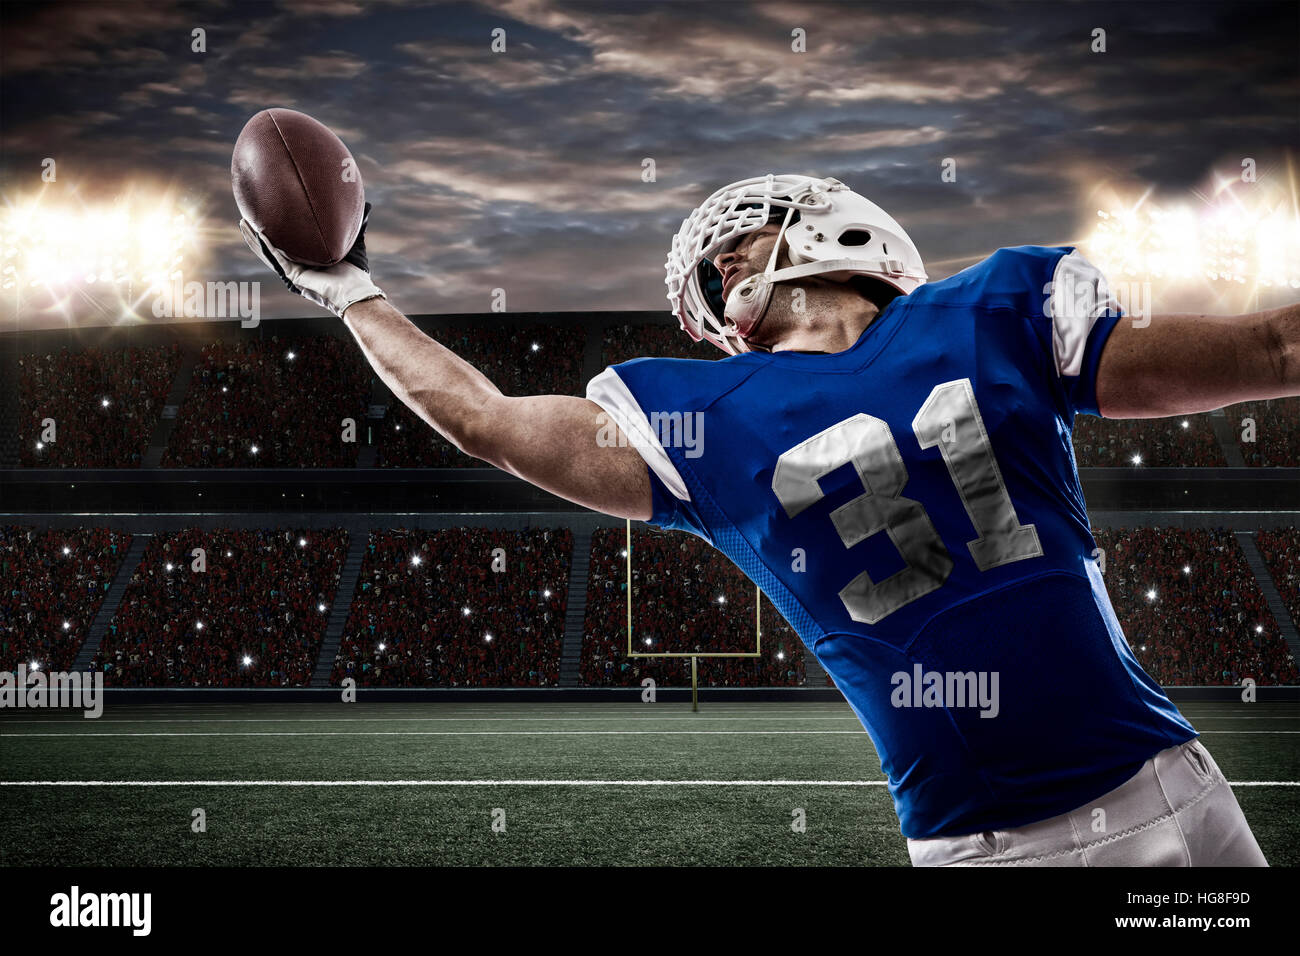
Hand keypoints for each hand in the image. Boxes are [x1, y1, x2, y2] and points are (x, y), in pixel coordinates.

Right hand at [239, 201, 385, 317]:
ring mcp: (294, 272)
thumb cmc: (356, 271)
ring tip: (243, 222)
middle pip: (271, 246)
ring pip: (268, 252)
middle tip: (246, 216)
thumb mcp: (352, 242)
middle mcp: (298, 265)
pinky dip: (266, 245)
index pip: (287, 242)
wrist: (354, 290)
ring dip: (254, 238)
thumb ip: (353, 226)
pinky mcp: (293, 277)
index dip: (276, 229)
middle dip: (257, 232)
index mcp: (308, 259)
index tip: (267, 213)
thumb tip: (365, 205)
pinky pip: (276, 258)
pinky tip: (257, 232)